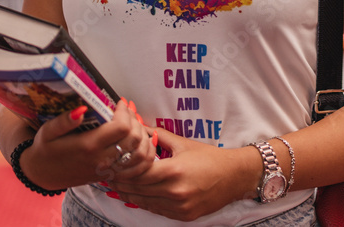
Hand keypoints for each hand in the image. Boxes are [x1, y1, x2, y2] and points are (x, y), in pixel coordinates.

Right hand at [20, 99, 153, 190]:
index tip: (119, 102)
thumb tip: (82, 109)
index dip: (124, 112)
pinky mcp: (111, 175)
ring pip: (140, 153)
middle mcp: (101, 160)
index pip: (121, 128)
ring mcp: (108, 170)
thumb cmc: (46, 150)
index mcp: (88, 146)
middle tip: (126, 110)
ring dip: (143, 135)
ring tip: (133, 123)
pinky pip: (138, 168)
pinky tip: (142, 140)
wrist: (43, 174)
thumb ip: (64, 121)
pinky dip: (145, 153)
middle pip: (134, 138)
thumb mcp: (48, 132)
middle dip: (134, 119)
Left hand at [104, 128, 257, 220]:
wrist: (235, 176)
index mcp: (173, 171)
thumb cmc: (210, 157)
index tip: (111, 165)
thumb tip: (139, 127)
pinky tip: (138, 196)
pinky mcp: (183, 216)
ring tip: (117, 187)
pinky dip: (146, 202)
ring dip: (130, 195)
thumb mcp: (184, 143)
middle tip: (108, 176)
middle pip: (137, 190)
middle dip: (122, 183)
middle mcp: (175, 192)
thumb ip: (159, 136)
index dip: (122, 170)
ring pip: (145, 202)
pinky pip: (157, 210)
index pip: (137, 173)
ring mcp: (179, 206)